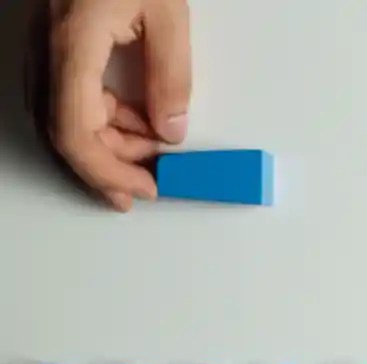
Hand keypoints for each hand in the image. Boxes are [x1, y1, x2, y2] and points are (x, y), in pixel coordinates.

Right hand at [45, 0, 190, 210]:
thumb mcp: (167, 12)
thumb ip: (171, 75)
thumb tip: (171, 131)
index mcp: (72, 43)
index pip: (74, 130)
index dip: (106, 170)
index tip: (143, 189)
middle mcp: (46, 50)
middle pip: (62, 132)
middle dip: (108, 165)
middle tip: (152, 183)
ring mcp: (42, 47)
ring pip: (62, 118)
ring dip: (107, 144)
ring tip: (154, 150)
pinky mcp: (51, 45)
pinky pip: (67, 97)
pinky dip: (100, 119)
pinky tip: (135, 122)